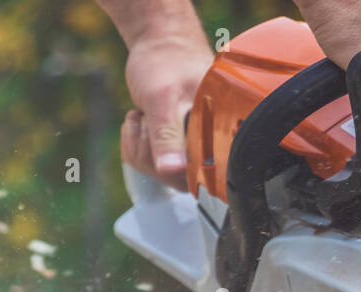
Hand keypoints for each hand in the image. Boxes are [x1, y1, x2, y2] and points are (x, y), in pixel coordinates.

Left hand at [119, 34, 212, 188]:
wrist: (157, 43)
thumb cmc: (166, 61)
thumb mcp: (162, 100)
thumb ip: (167, 137)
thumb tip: (171, 171)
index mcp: (222, 132)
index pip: (206, 176)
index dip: (178, 169)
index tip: (160, 141)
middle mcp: (212, 143)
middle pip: (180, 180)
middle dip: (151, 153)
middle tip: (146, 121)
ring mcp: (193, 146)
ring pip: (161, 174)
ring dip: (141, 146)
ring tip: (143, 116)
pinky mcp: (176, 147)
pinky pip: (151, 164)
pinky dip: (137, 145)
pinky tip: (142, 121)